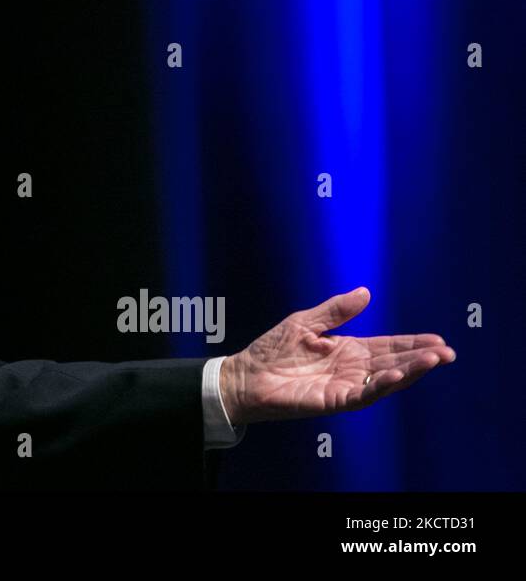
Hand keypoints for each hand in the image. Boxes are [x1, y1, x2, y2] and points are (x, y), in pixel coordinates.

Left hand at [219, 287, 455, 425]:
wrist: (245, 375)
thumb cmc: (272, 350)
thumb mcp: (306, 321)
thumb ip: (336, 310)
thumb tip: (366, 292)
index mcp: (348, 350)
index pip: (387, 346)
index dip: (412, 344)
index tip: (438, 339)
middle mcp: (351, 369)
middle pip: (393, 363)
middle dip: (421, 358)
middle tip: (447, 352)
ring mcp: (344, 386)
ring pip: (384, 380)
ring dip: (409, 372)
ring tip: (433, 361)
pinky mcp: (332, 400)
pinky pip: (361, 394)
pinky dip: (379, 386)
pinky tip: (396, 376)